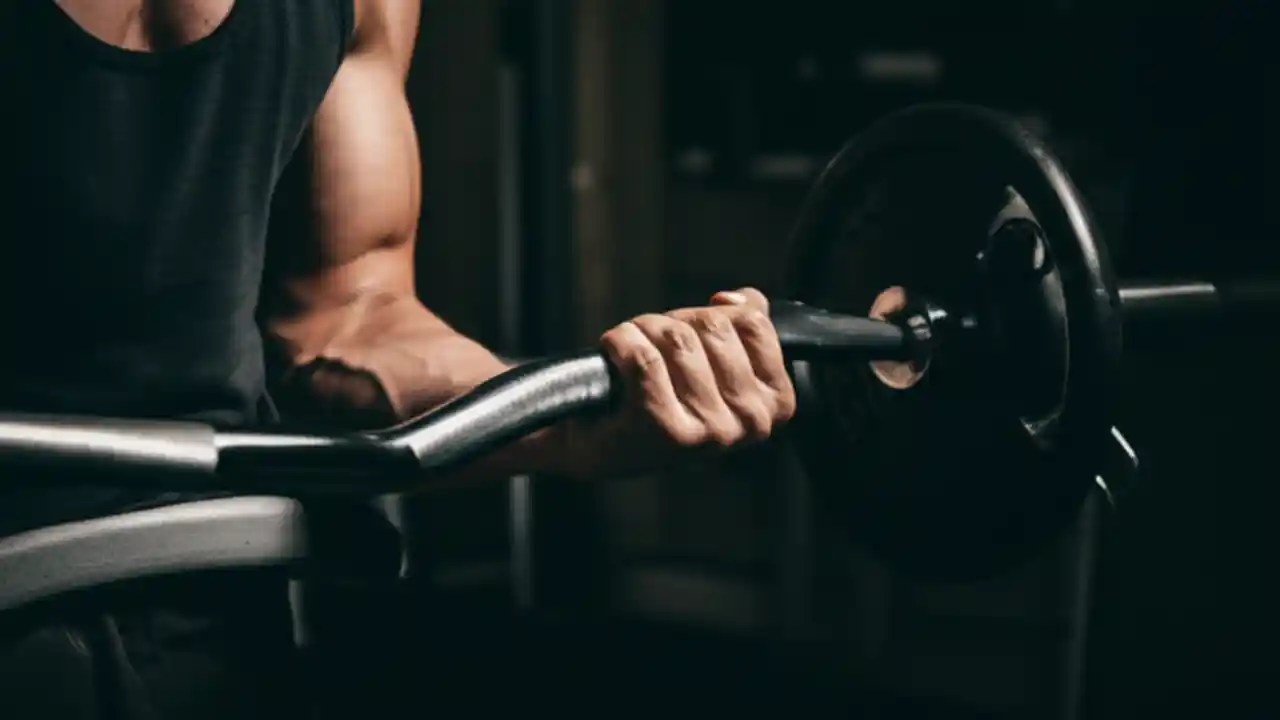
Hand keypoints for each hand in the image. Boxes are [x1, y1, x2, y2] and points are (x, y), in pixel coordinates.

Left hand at [560, 287, 795, 479]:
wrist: (603, 442)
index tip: (691, 334)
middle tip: (654, 344)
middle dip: (674, 321)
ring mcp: (710, 430)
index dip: (712, 314)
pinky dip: (620, 343)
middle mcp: (750, 422)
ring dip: (643, 331)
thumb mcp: (715, 361)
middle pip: (712, 326)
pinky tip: (613, 355)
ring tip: (632, 352)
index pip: (753, 323)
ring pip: (677, 339)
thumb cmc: (665, 396)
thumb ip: (740, 324)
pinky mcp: (664, 430)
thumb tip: (734, 299)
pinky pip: (643, 358)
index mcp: (775, 403)